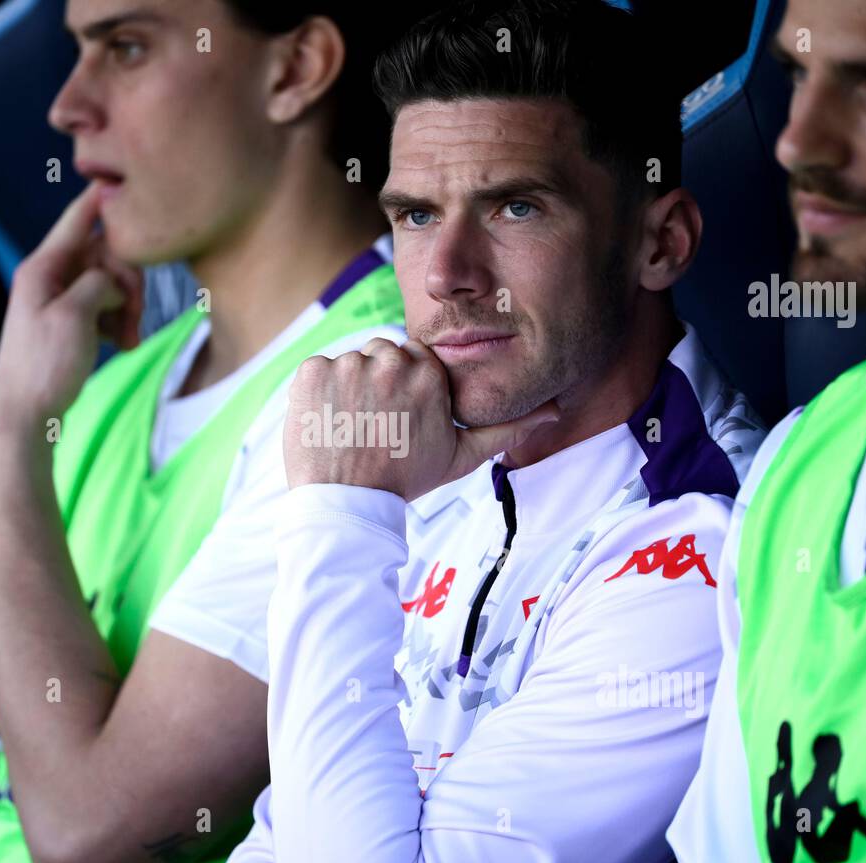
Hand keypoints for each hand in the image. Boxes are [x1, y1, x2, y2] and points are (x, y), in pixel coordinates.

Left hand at [0, 184, 144, 433]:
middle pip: (104, 256)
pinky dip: (117, 322)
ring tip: (130, 339)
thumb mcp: (75, 317)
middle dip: (128, 281)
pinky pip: (103, 308)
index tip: (120, 178)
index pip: (77, 220)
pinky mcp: (69, 324)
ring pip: (108, 285)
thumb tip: (112, 276)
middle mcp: (49, 279)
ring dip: (127, 308)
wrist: (23, 415)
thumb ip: (98, 282)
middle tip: (135, 316)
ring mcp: (59, 302)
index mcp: (43, 269)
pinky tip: (122, 344)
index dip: (101, 200)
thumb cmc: (43, 366)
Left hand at [284, 337, 558, 500]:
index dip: (407, 386)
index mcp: (428, 373)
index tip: (399, 415)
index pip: (416, 358)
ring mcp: (347, 365)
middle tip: (375, 425)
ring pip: (351, 361)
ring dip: (349, 387)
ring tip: (352, 427)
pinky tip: (329, 423)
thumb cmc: (406, 480)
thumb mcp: (462, 455)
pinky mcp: (312, 372)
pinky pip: (318, 369)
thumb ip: (506, 428)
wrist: (348, 506)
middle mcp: (390, 361)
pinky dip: (319, 393)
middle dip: (379, 382)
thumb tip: (554, 411)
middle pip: (383, 354)